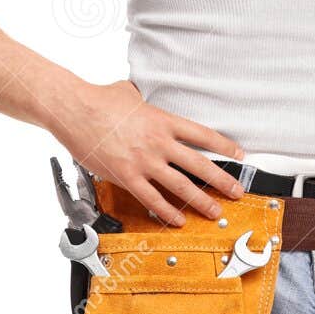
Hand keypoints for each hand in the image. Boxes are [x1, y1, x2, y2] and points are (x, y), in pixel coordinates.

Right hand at [57, 79, 245, 226]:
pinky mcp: (127, 176)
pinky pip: (152, 199)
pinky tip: (178, 219)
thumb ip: (142, 100)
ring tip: (214, 211)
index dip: (225, 146)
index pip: (203, 135)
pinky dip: (167, 211)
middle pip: (199, 164)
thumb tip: (139, 95)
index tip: (239, 155)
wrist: (75, 110)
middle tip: (236, 192)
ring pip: (180, 186)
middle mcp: (159, 142)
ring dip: (200, 201)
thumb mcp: (130, 93)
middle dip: (221, 181)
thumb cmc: (100, 100)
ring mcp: (144, 161)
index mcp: (163, 121)